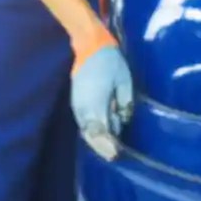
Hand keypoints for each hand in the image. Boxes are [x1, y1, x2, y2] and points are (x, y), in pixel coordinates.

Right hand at [70, 28, 132, 160]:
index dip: (105, 144)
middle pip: (90, 134)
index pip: (98, 131)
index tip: (115, 154)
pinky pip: (84, 121)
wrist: (88, 44)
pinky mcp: (76, 101)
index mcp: (94, 102)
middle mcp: (82, 107)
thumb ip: (125, 102)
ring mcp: (77, 104)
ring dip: (97, 138)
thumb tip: (124, 119)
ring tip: (110, 147)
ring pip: (86, 129)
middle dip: (101, 146)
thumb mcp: (124, 80)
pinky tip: (104, 131)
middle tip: (113, 155)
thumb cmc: (109, 61)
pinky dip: (93, 129)